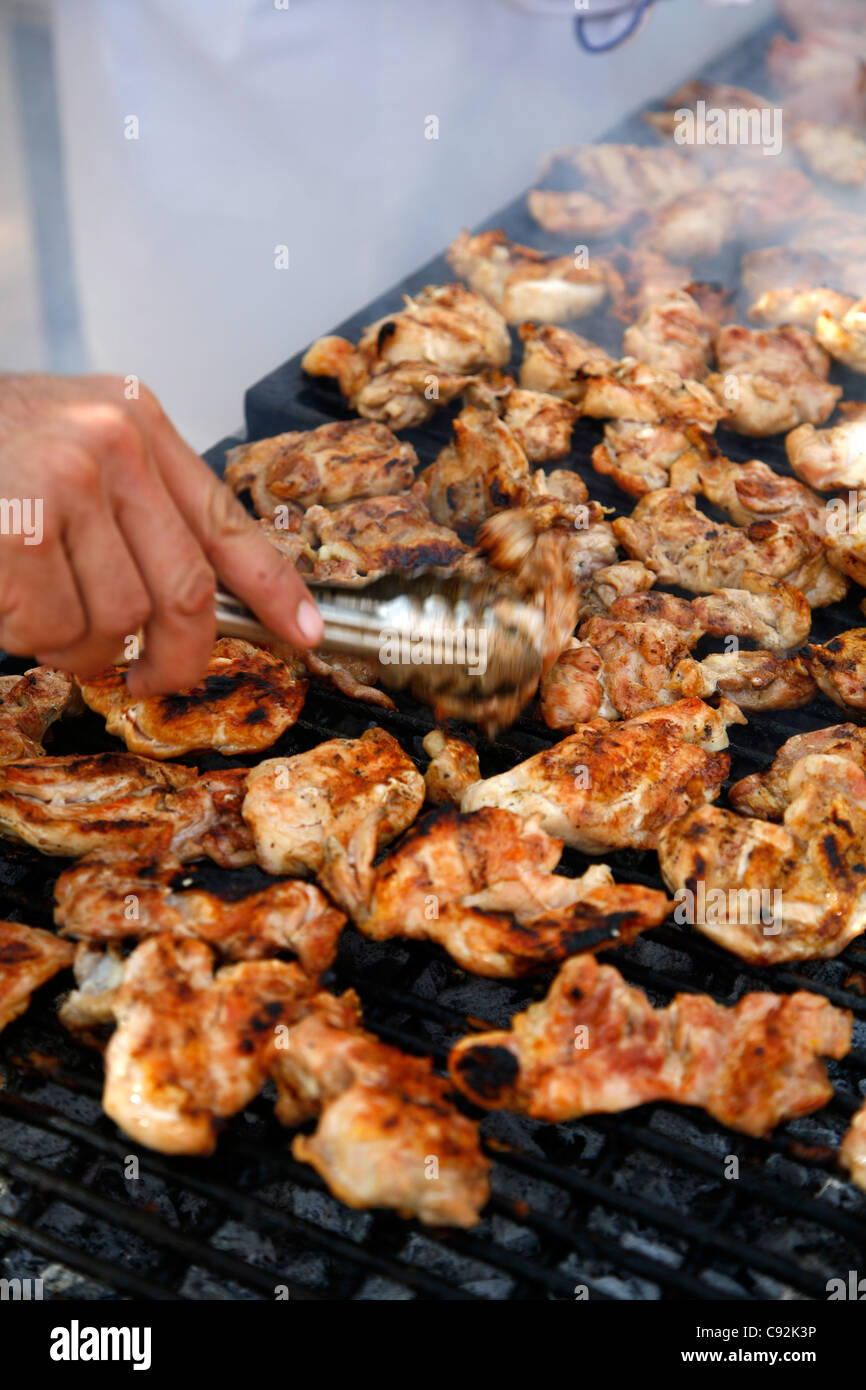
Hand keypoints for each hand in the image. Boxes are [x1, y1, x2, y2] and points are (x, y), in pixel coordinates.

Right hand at [0, 374, 322, 694]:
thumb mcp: (76, 445)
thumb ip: (139, 508)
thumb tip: (200, 601)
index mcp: (139, 422)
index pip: (227, 520)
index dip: (274, 589)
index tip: (306, 634)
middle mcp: (114, 443)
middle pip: (187, 592)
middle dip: (176, 659)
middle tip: (150, 681)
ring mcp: (66, 481)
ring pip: (120, 622)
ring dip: (83, 648)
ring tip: (44, 617)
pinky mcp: (18, 527)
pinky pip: (55, 628)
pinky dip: (34, 641)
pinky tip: (10, 607)